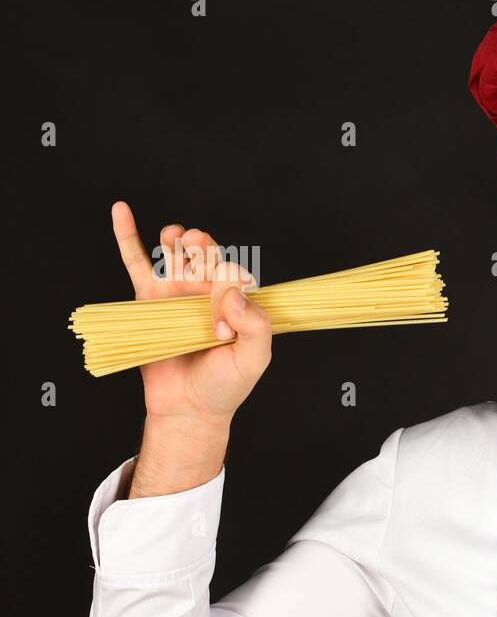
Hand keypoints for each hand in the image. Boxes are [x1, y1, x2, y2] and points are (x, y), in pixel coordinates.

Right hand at [111, 201, 271, 425]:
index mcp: (236, 300)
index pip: (234, 272)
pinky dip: (127, 234)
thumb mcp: (253, 358)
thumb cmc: (225, 384)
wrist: (189, 408)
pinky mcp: (147, 299)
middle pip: (205, 254)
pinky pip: (136, 262)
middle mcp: (207, 291)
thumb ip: (255, 326)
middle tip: (197, 245)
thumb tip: (234, 293)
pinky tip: (121, 209)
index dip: (228, 278)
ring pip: (175, 254)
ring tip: (176, 237)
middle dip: (202, 244)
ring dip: (175, 238)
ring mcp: (176, 292)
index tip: (224, 309)